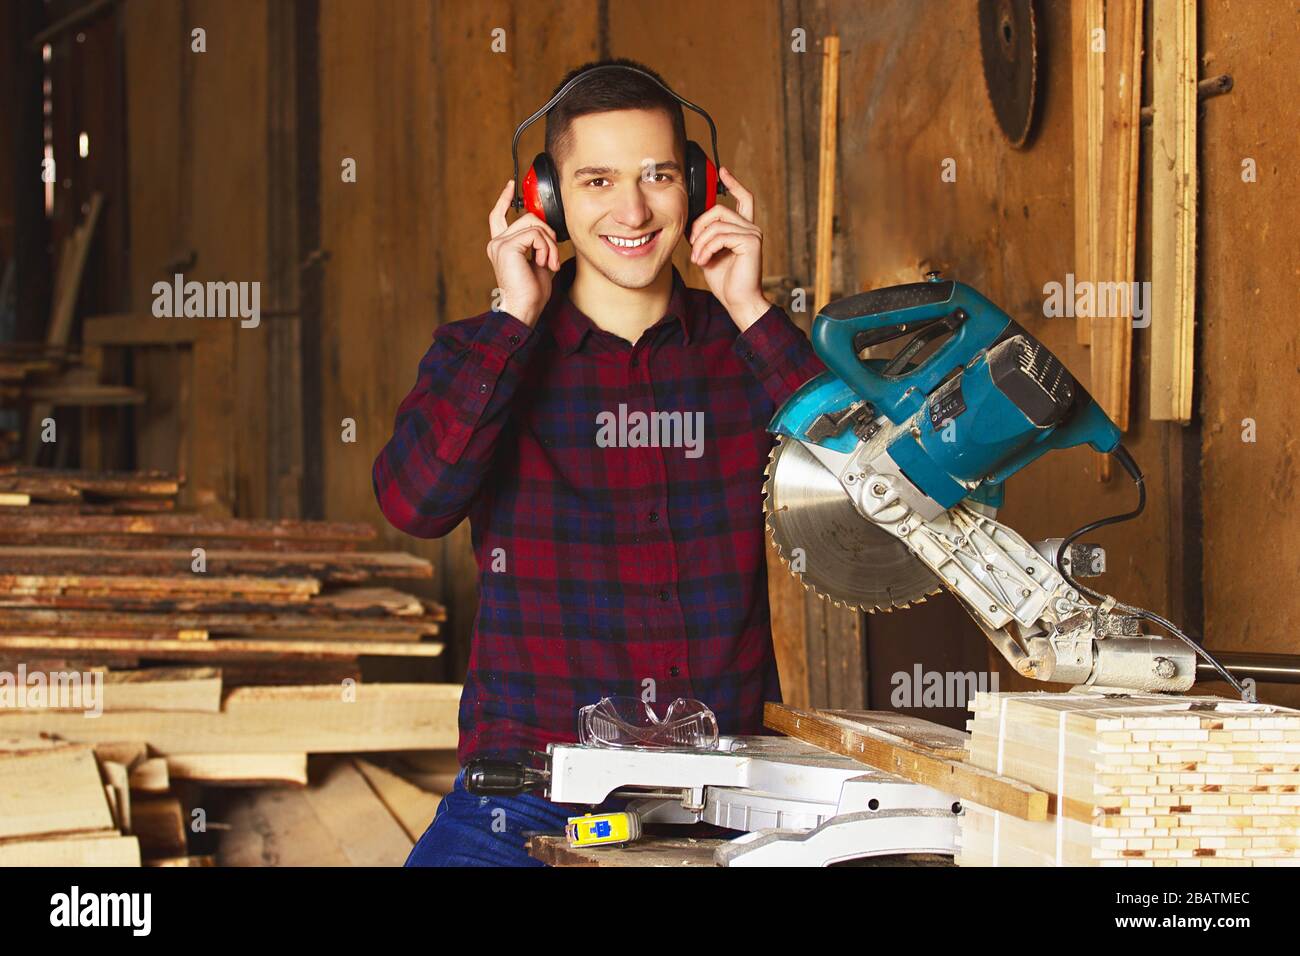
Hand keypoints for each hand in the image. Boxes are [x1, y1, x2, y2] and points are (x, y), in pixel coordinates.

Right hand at [486, 179, 560, 326]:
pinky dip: (546, 248)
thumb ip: (540, 244)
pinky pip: (535, 234)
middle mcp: (497, 242)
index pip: (499, 215)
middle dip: (548, 234)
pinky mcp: (507, 247)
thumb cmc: (531, 293)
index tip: (511, 185)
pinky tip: (544, 263)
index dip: (505, 199)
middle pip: (528, 218)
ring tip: (549, 262)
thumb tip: (549, 232)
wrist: (524, 309)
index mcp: (501, 246)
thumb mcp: (539, 262)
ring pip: (534, 224)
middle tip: (552, 257)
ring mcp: (500, 244)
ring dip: (549, 244)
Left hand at [687, 167, 770, 331]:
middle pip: (719, 209)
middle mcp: (751, 228)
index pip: (743, 198)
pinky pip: (720, 235)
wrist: (738, 301)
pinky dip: (706, 248)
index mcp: (743, 229)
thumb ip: (703, 236)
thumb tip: (689, 222)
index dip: (733, 183)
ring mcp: (753, 234)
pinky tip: (703, 261)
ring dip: (701, 242)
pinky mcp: (751, 242)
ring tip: (698, 259)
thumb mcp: (708, 254)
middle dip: (699, 225)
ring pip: (717, 223)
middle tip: (693, 247)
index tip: (723, 171)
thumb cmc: (725, 282)